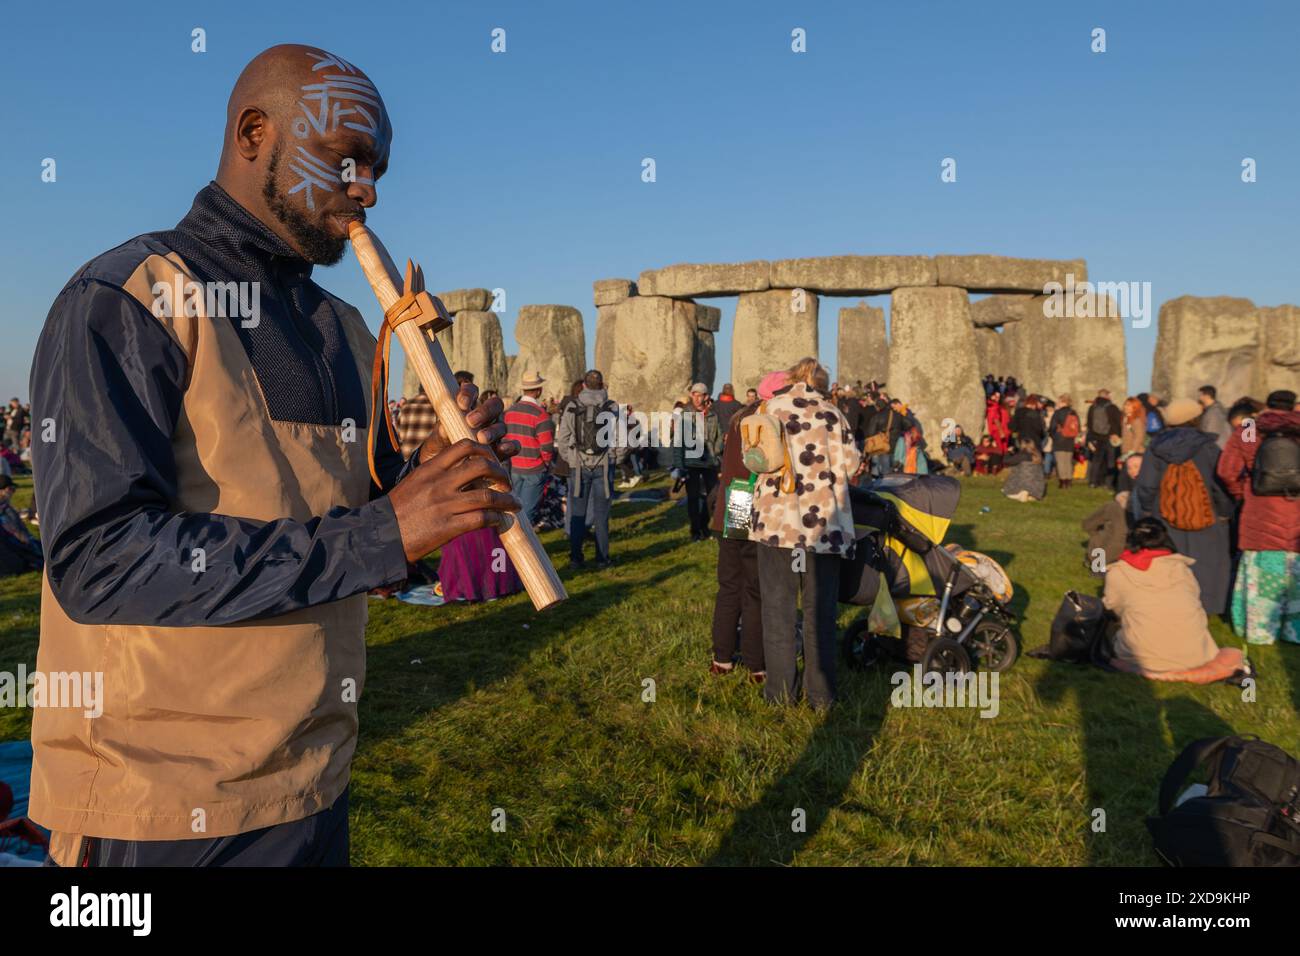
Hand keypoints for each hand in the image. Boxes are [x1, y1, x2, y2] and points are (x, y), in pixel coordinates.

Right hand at [389, 438, 519, 561]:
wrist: (380, 536)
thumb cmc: (397, 511)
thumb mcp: (414, 483)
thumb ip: (436, 474)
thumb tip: (460, 472)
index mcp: (430, 468)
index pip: (464, 446)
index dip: (485, 450)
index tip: (493, 459)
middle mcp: (439, 483)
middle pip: (482, 466)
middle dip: (501, 473)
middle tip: (507, 482)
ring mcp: (445, 505)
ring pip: (488, 496)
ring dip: (507, 500)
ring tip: (514, 504)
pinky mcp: (448, 527)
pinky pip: (482, 519)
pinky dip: (496, 519)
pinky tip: (499, 521)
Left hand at [417, 383, 520, 464]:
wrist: (446, 471)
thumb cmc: (440, 449)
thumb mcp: (436, 440)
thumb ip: (441, 432)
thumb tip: (445, 428)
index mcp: (468, 407)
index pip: (472, 392)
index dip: (469, 393)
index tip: (461, 403)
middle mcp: (486, 418)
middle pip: (494, 405)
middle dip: (484, 411)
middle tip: (471, 421)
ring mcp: (496, 434)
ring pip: (502, 426)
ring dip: (493, 430)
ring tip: (481, 438)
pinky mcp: (503, 451)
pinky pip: (513, 446)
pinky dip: (510, 446)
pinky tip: (501, 449)